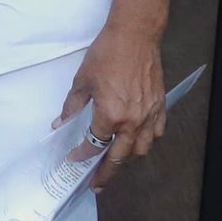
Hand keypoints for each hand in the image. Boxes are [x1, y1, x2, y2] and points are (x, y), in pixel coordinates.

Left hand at [56, 22, 167, 190]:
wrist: (135, 37)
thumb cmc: (106, 55)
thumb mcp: (82, 81)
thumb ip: (72, 106)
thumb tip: (61, 123)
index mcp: (111, 115)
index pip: (95, 144)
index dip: (83, 154)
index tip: (74, 160)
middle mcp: (133, 121)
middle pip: (120, 156)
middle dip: (107, 172)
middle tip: (97, 183)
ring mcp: (150, 116)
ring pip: (141, 149)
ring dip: (127, 159)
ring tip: (115, 163)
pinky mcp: (160, 107)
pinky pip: (155, 134)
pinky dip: (145, 142)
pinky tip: (137, 143)